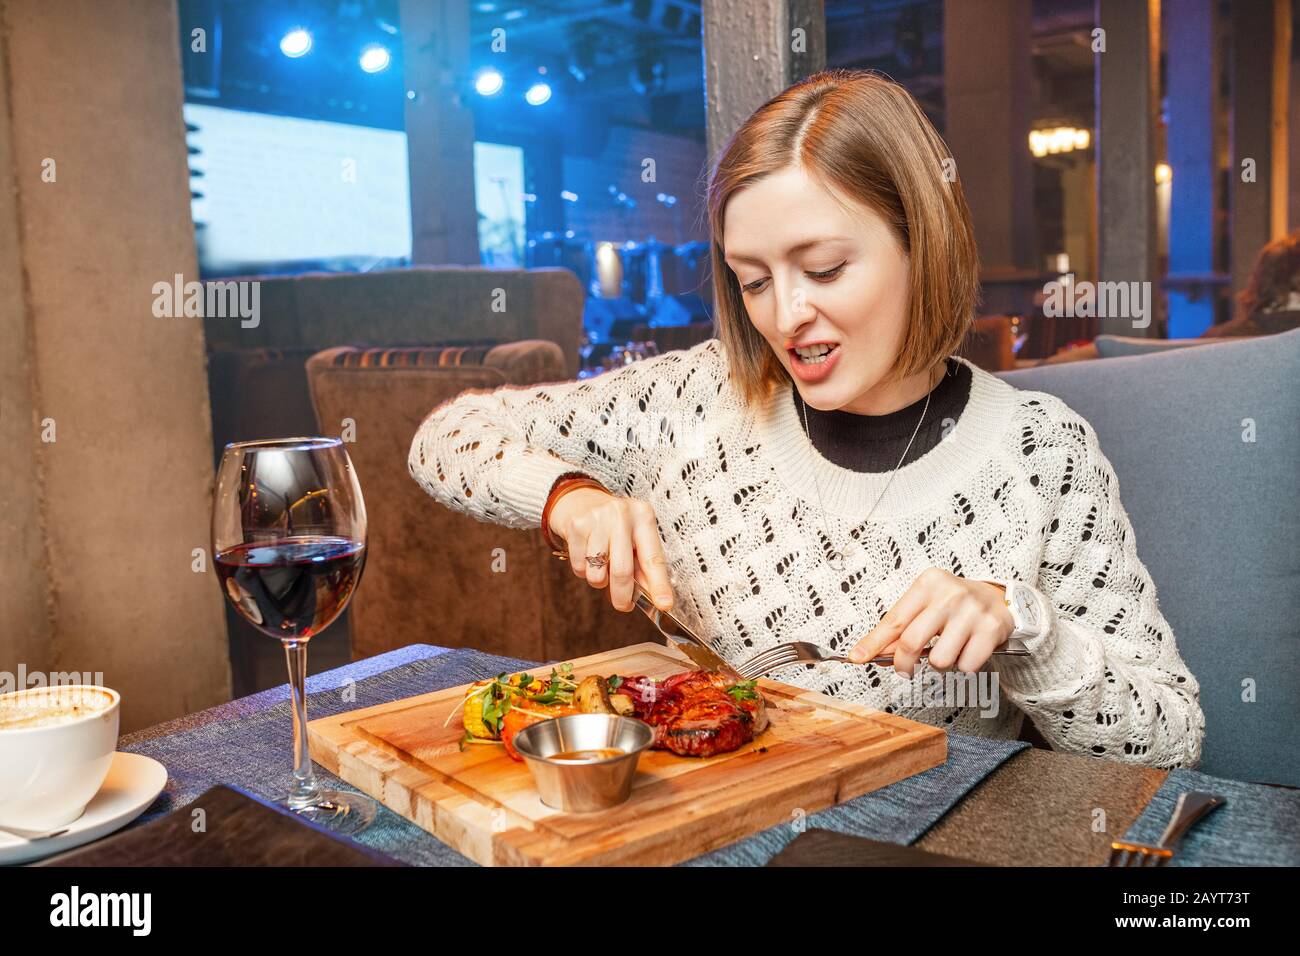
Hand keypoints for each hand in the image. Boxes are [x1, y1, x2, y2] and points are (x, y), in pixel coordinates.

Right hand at [548, 488, 674, 612]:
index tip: (664, 605)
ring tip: (601, 567)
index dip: (659, 585)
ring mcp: (597, 519)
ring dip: (599, 581)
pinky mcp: (576, 526)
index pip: (653, 558)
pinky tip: (587, 555)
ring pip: (597, 573)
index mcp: (643, 516)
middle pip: (622, 570)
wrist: (579, 500)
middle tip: (623, 605)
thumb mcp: (635, 538)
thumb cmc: (613, 525)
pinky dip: (583, 571)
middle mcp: (622, 515)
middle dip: (622, 596)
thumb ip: (644, 566)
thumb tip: (654, 598)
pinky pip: (579, 567)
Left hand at [847, 568, 1013, 676]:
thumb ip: (901, 629)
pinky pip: (966, 666)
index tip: (858, 657)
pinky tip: (967, 651)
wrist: (998, 599)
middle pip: (911, 642)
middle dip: (903, 664)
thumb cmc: (954, 605)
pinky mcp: (992, 629)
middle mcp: (950, 594)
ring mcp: (972, 611)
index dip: (873, 643)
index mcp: (928, 584)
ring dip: (939, 665)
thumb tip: (873, 653)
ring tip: (947, 651)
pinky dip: (963, 667)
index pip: (894, 620)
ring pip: (939, 660)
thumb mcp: (925, 606)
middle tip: (905, 670)